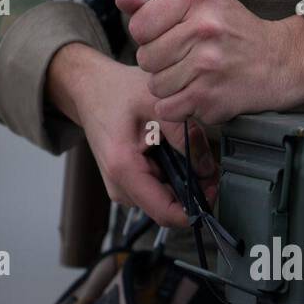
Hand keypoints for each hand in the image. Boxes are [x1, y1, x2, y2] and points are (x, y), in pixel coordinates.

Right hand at [46, 43, 216, 227]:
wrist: (91, 90)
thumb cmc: (117, 93)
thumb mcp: (159, 104)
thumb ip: (186, 137)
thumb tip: (207, 168)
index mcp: (124, 169)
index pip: (165, 213)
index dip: (195, 209)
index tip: (212, 190)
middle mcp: (119, 186)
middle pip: (168, 207)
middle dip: (192, 190)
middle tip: (207, 164)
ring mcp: (120, 187)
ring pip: (164, 200)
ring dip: (183, 182)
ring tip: (189, 153)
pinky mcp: (125, 183)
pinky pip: (156, 190)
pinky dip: (171, 176)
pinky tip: (172, 153)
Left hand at [118, 0, 303, 123]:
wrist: (282, 62)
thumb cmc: (237, 30)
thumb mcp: (204, 2)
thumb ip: (160, 2)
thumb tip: (121, 0)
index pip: (139, 26)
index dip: (148, 37)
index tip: (168, 40)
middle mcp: (201, 29)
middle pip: (145, 59)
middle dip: (160, 64)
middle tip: (185, 62)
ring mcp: (206, 66)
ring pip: (155, 87)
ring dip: (171, 88)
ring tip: (194, 78)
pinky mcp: (210, 98)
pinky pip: (169, 109)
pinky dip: (179, 108)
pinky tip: (198, 95)